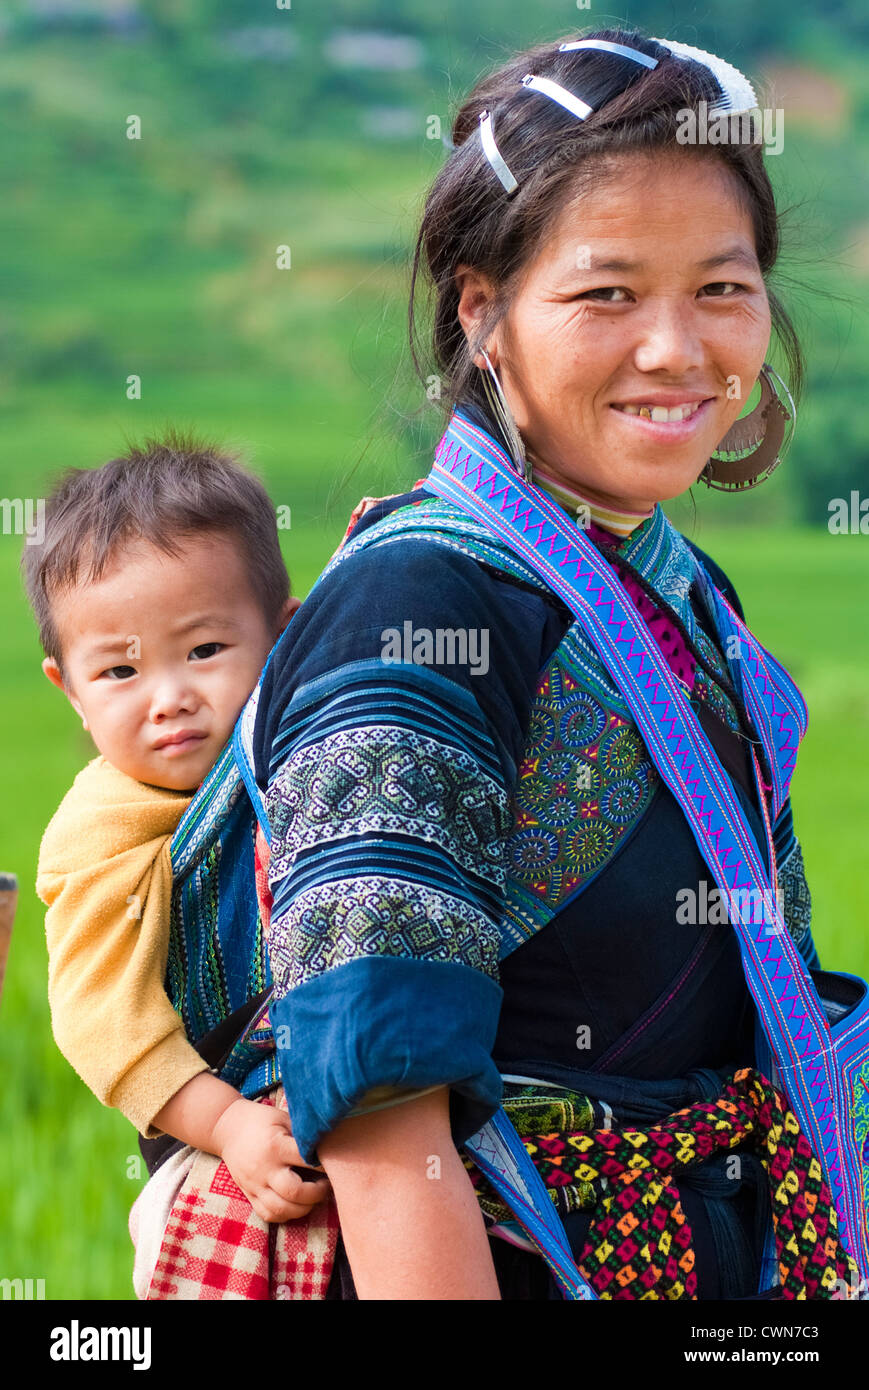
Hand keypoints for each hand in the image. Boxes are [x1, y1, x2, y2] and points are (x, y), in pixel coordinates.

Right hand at [211, 1097, 330, 1223]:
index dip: (325, 1165)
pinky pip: (268, 1214)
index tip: (337, 1164)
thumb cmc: (262, 1120)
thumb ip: (303, 1134)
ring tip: (314, 1197)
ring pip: (281, 1209)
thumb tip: (331, 1145)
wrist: (227, 1127)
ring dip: (303, 1208)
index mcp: (275, 1146)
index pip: (306, 1160)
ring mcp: (254, 1184)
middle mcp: (264, 1168)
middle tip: (327, 1184)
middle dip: (317, 1193)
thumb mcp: (283, 1118)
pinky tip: (296, 1205)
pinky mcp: (249, 1194)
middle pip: (294, 1192)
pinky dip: (285, 1215)